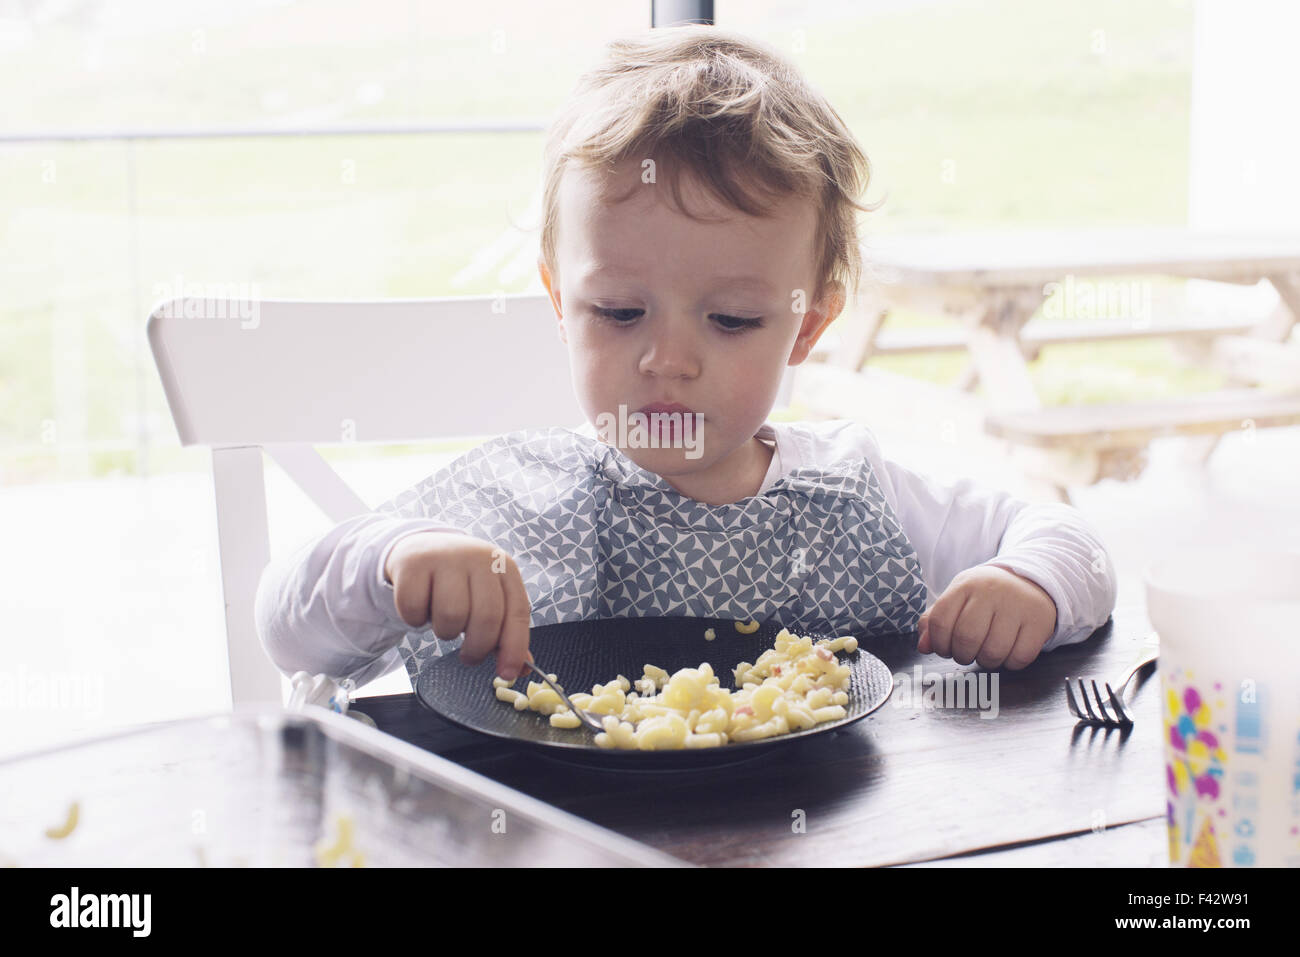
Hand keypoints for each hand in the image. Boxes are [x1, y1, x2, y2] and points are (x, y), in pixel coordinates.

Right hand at [385, 532, 531, 679]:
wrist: (423, 549)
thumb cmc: (462, 582)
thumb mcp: (489, 599)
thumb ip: (505, 632)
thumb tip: (519, 670)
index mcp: (504, 568)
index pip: (517, 612)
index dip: (514, 647)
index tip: (506, 674)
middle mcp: (478, 558)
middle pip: (486, 618)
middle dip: (477, 649)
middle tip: (468, 656)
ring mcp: (445, 558)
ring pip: (450, 616)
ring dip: (445, 632)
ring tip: (443, 620)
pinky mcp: (414, 564)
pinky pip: (415, 610)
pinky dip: (415, 620)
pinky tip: (421, 607)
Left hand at [916, 564, 1056, 669]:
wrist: (1030, 581)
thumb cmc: (986, 596)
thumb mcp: (958, 598)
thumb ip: (935, 621)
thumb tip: (923, 647)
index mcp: (965, 585)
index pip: (940, 622)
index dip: (938, 644)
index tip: (945, 648)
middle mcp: (991, 592)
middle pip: (966, 638)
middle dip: (962, 655)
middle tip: (966, 653)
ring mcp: (1018, 606)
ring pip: (993, 652)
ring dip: (986, 661)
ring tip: (987, 652)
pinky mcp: (1039, 621)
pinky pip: (1019, 658)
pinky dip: (1010, 663)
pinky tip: (1008, 652)